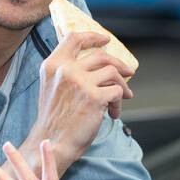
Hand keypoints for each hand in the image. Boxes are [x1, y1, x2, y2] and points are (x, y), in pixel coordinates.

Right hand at [30, 29, 134, 173]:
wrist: (52, 142)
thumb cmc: (54, 119)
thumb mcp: (52, 87)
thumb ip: (67, 71)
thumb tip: (97, 65)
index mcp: (52, 65)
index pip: (74, 38)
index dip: (92, 36)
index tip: (105, 40)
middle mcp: (65, 70)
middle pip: (101, 56)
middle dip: (119, 64)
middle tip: (128, 73)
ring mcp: (81, 83)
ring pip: (113, 73)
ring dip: (121, 86)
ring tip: (121, 98)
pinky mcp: (95, 97)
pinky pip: (116, 92)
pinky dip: (118, 103)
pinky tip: (113, 113)